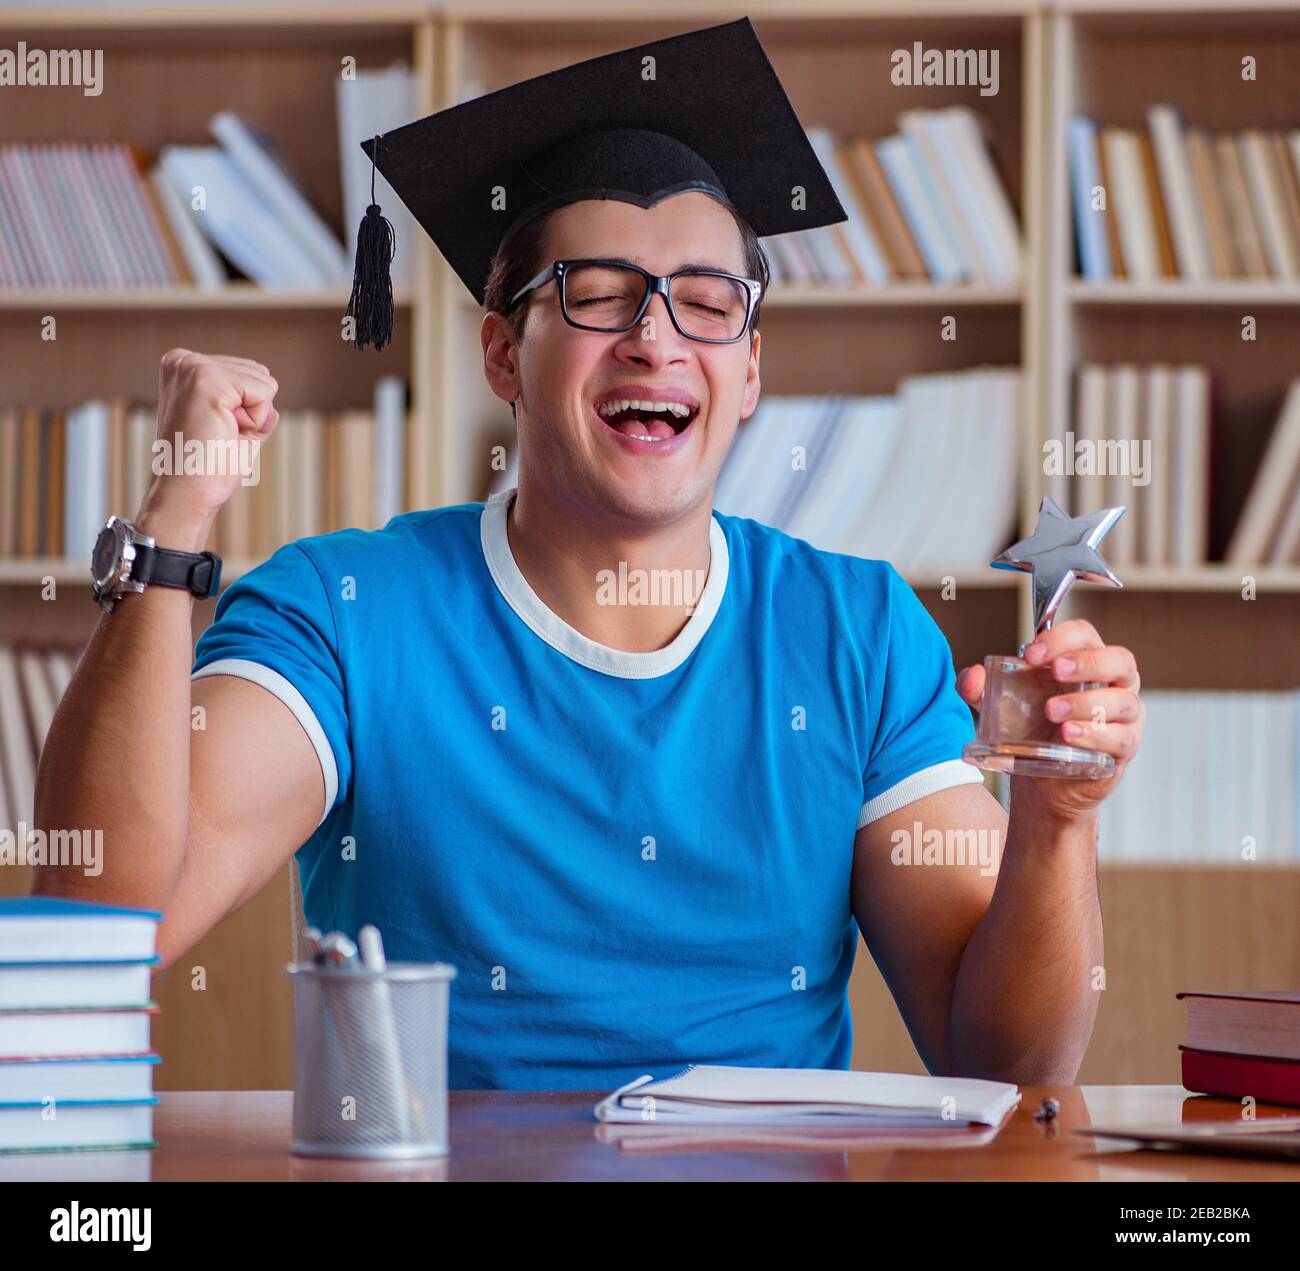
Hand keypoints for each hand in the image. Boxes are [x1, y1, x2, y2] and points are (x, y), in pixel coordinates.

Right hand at [136, 349, 279, 548]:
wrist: (185, 495)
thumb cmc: (208, 466)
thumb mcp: (234, 423)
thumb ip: (252, 401)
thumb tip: (269, 384)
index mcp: (184, 365)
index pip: (248, 375)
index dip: (246, 411)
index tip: (216, 430)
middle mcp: (184, 359)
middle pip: (259, 374)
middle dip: (252, 412)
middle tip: (219, 436)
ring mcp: (193, 367)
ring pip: (264, 382)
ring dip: (252, 417)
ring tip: (220, 434)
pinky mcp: (207, 380)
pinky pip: (265, 392)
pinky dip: (255, 421)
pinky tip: (225, 433)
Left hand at [956, 618, 1145, 823]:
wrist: (1042, 780)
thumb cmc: (1031, 731)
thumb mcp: (1000, 706)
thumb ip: (979, 689)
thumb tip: (972, 677)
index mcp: (1084, 662)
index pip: (1084, 635)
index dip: (1060, 639)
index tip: (1031, 655)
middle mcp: (1112, 684)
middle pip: (1119, 660)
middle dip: (1087, 662)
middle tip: (1056, 671)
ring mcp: (1123, 716)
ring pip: (1123, 701)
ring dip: (1086, 703)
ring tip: (1053, 711)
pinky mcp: (1125, 746)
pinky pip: (1122, 737)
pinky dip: (1095, 735)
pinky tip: (1070, 736)